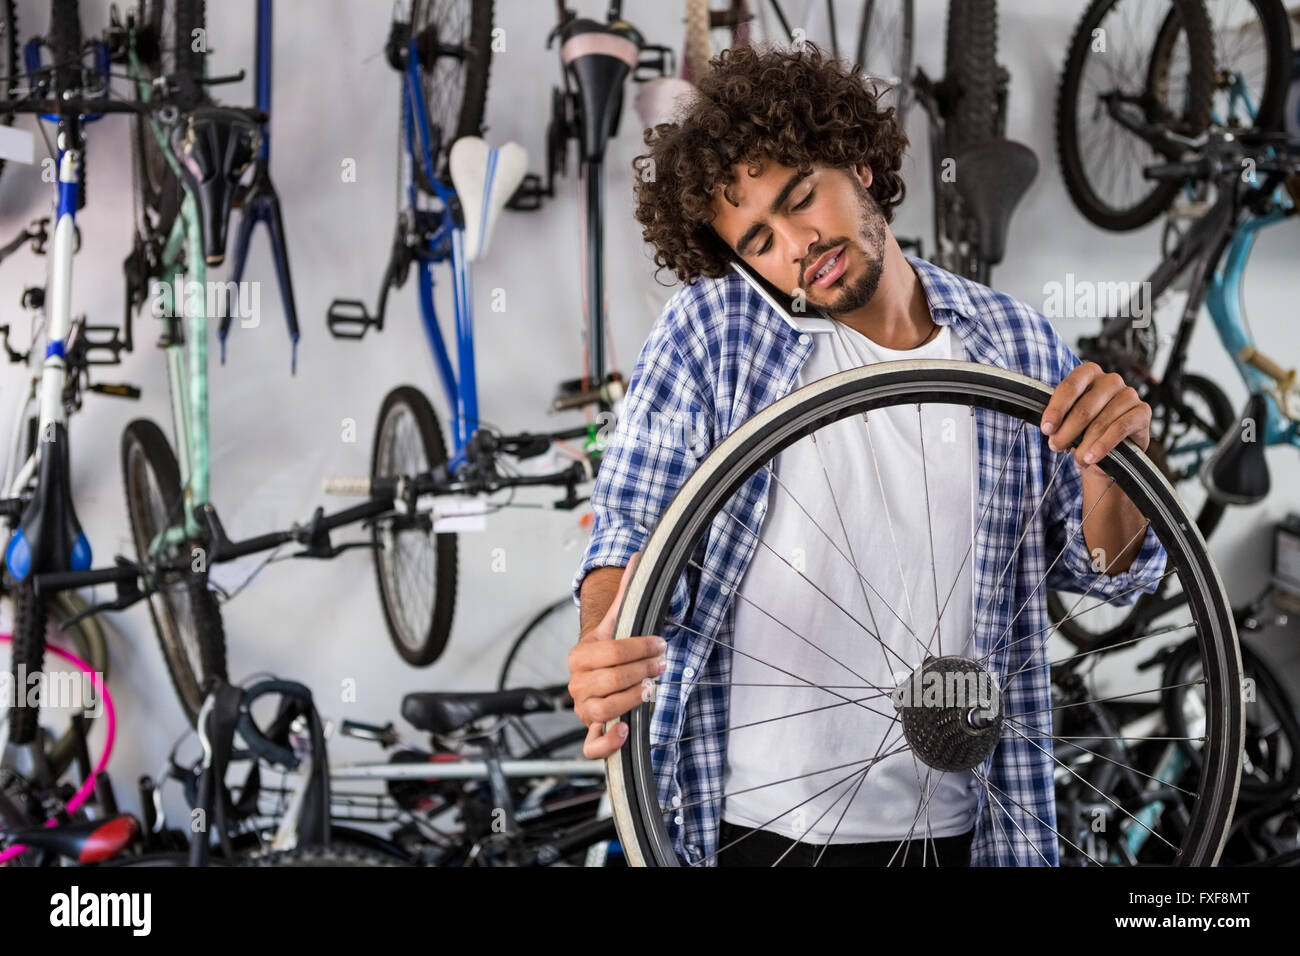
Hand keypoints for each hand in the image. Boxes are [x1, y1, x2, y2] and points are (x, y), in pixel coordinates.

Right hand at [568, 553, 667, 758]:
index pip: (612, 651)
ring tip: (650, 690)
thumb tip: (638, 557)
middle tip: (662, 664)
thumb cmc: (609, 649)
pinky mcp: (590, 731)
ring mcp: (581, 709)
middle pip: (610, 679)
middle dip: (642, 670)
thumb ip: (626, 594)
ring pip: (602, 710)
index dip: (641, 647)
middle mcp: (576, 684)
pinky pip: (591, 746)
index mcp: (580, 655)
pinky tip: (628, 729)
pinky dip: (608, 742)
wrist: (595, 673)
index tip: (661, 644)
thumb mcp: (616, 622)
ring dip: (631, 700)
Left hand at [1040, 362, 1150, 468]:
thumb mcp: (1068, 419)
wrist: (1112, 449)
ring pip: (1100, 422)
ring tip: (1076, 460)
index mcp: (1089, 373)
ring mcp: (1128, 394)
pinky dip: (1103, 445)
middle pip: (1084, 408)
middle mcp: (1110, 380)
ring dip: (1084, 445)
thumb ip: (1059, 416)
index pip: (1070, 387)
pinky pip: (1119, 429)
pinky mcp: (1142, 411)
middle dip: (1066, 432)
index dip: (1056, 410)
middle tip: (1056, 447)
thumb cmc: (1085, 428)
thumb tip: (1048, 427)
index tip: (1046, 429)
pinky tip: (1092, 458)